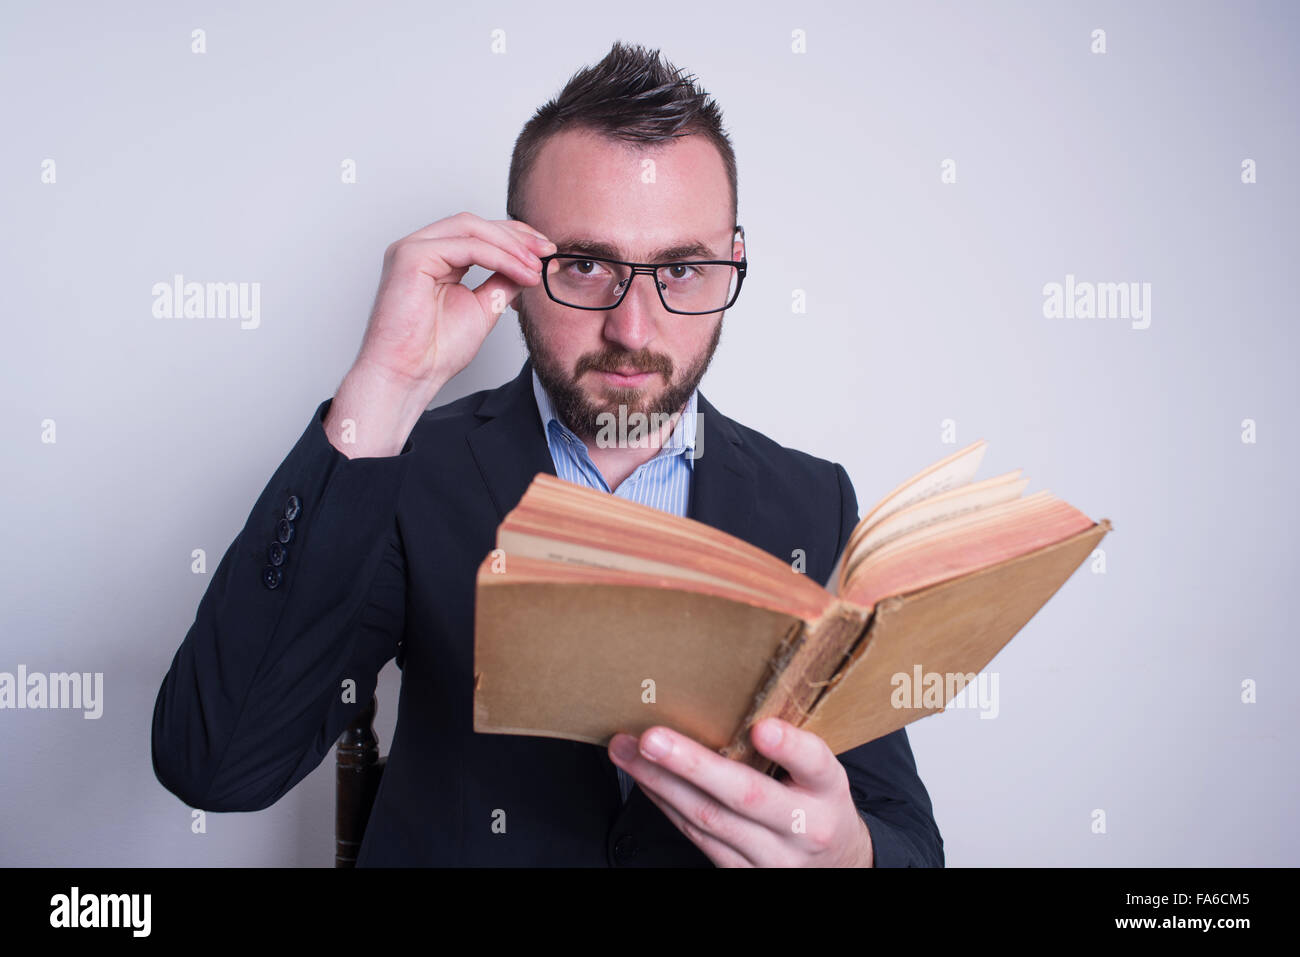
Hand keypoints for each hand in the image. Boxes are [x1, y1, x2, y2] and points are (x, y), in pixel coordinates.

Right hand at [356, 212, 553, 397]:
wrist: (409, 376)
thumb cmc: (435, 351)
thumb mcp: (483, 308)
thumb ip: (502, 282)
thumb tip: (530, 266)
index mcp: (433, 258)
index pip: (477, 233)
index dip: (513, 238)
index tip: (544, 251)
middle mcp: (420, 248)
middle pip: (475, 225)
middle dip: (516, 236)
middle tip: (546, 251)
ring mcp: (412, 248)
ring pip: (471, 229)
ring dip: (510, 246)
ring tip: (536, 266)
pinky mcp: (411, 256)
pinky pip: (466, 246)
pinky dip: (499, 257)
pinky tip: (520, 272)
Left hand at [608, 717, 873, 866]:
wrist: (834, 865)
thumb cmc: (816, 801)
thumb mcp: (820, 771)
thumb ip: (789, 743)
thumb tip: (726, 697)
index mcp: (828, 790)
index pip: (815, 764)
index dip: (789, 747)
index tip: (763, 729)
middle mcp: (805, 827)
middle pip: (745, 796)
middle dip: (692, 765)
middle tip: (651, 738)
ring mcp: (773, 858)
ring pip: (708, 818)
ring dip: (659, 782)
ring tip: (626, 750)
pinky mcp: (743, 873)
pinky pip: (697, 835)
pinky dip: (665, 802)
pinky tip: (644, 778)